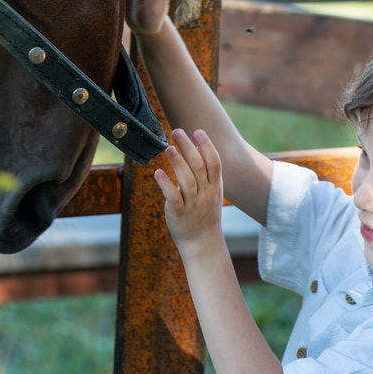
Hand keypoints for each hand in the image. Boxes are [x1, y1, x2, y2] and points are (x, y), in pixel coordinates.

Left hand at [154, 128, 224, 251]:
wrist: (202, 242)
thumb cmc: (204, 212)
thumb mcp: (211, 192)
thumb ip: (205, 173)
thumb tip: (194, 147)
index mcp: (215, 187)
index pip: (214, 163)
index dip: (207, 146)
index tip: (197, 131)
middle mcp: (206, 194)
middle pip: (199, 167)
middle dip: (189, 147)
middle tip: (177, 131)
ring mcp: (193, 204)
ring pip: (187, 180)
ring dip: (177, 162)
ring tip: (168, 148)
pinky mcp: (179, 213)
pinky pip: (173, 197)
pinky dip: (165, 184)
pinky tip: (157, 173)